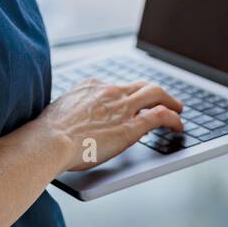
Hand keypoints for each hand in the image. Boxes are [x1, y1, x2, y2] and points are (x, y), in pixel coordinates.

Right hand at [39, 78, 183, 171]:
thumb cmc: (48, 134)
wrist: (49, 141)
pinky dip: (173, 118)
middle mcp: (109, 92)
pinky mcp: (131, 126)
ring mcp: (122, 108)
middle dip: (156, 91)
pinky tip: (179, 125)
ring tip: (178, 110)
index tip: (131, 102)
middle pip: (141, 85)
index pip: (116, 86)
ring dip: (171, 101)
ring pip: (156, 94)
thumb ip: (73, 112)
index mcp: (91, 86)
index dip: (128, 94)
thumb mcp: (60, 112)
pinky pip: (160, 116)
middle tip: (165, 99)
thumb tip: (74, 122)